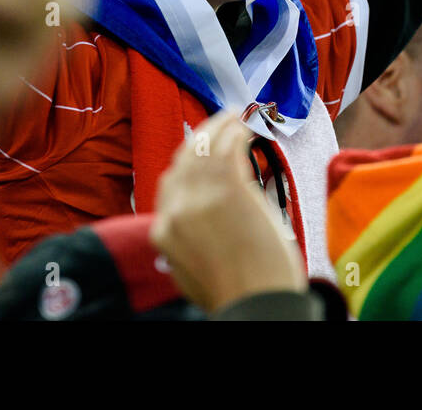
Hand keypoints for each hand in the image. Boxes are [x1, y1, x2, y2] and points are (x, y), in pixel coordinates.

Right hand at [149, 112, 307, 312]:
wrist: (257, 304)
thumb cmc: (235, 293)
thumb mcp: (192, 271)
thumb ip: (186, 243)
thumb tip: (194, 226)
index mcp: (163, 233)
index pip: (168, 186)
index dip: (185, 164)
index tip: (199, 152)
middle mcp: (176, 211)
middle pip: (181, 162)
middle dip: (199, 139)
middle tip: (215, 124)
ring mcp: (201, 198)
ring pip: (203, 149)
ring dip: (219, 127)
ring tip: (232, 116)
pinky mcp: (229, 189)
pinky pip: (227, 149)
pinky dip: (234, 133)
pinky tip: (244, 127)